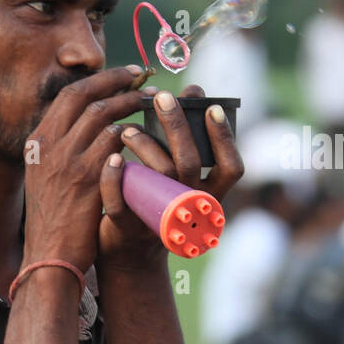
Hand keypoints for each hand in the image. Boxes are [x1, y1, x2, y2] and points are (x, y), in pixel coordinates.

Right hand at [21, 66, 155, 276]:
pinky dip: (130, 134)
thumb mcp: (45, 176)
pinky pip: (113, 143)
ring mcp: (66, 160)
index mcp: (38, 141)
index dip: (98, 80)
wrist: (48, 256)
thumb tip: (87, 125)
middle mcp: (48, 145)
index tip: (121, 75)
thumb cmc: (53, 219)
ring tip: (151, 102)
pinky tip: (146, 134)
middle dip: (115, 82)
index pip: (68, 96)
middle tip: (142, 77)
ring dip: (129, 104)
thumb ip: (61, 148)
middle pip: (84, 96)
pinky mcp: (86, 178)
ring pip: (102, 115)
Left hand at [98, 83, 244, 270]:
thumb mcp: (178, 171)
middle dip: (178, 126)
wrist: (130, 252)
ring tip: (128, 129)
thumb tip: (196, 91)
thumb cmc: (157, 197)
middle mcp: (190, 206)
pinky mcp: (128, 227)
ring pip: (160, 177)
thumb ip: (187, 138)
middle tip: (164, 97)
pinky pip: (121, 201)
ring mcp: (161, 218)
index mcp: (208, 194)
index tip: (212, 108)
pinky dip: (115, 177)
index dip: (224, 138)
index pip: (231, 168)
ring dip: (146, 145)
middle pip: (190, 164)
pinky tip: (112, 157)